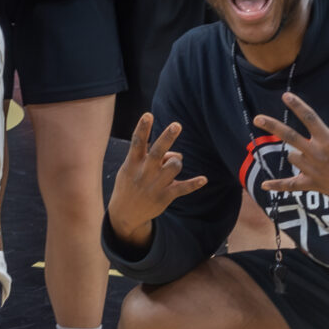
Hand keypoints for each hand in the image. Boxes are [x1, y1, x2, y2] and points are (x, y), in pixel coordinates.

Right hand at [107, 113, 208, 244]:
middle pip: (158, 151)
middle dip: (167, 138)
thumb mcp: (130, 169)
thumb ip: (150, 157)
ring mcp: (154, 185)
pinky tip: (203, 179)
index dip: (142, 128)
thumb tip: (174, 153)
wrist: (124, 213)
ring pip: (174, 166)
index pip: (137, 142)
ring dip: (176, 162)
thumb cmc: (130, 184)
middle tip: (177, 125)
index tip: (148, 115)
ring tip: (171, 166)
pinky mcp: (164, 196)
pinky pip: (182, 188)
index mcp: (132, 163)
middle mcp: (144, 172)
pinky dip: (193, 183)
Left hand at [255, 92, 328, 212]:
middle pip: (290, 137)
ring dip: (297, 155)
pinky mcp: (316, 185)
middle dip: (272, 126)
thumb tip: (321, 143)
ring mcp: (315, 171)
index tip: (285, 96)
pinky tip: (265, 185)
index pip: (310, 118)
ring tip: (311, 158)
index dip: (297, 106)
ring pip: (292, 157)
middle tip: (258, 119)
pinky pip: (292, 186)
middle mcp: (319, 154)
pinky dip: (278, 186)